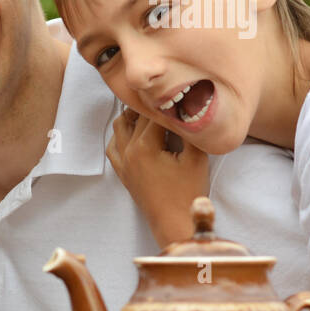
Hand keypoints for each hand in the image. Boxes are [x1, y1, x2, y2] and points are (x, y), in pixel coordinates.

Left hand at [107, 107, 207, 247]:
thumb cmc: (188, 192)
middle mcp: (128, 150)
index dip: (167, 100)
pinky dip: (122, 134)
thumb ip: (191, 131)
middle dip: (152, 105)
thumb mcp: (196, 158)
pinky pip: (113, 145)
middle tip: (167, 95)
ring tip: (153, 111)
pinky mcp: (122, 171)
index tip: (177, 89)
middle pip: (137, 116)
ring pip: (120, 127)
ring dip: (134, 116)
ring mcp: (122, 161)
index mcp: (144, 146)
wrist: (174, 221)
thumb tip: (189, 109)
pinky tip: (135, 131)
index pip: (154, 112)